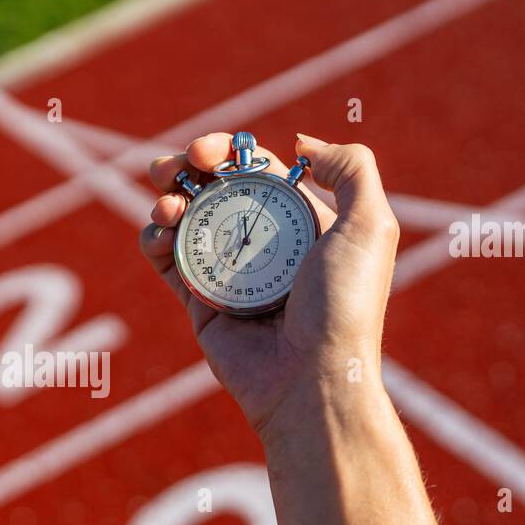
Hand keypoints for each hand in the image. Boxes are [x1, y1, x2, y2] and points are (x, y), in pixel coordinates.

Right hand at [138, 133, 399, 440]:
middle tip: (171, 168)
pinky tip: (158, 235)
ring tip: (166, 205)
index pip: (256, 171)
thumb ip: (351, 169)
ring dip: (166, 200)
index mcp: (302, 222)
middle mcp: (264, 244)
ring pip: (186, 221)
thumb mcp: (370, 225)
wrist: (312, 379)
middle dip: (185, 169)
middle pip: (214, 190)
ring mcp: (229, 274)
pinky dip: (154, 240)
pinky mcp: (201, 304)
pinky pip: (169, 262)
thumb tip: (301, 144)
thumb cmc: (345, 305)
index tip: (208, 151)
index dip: (227, 151)